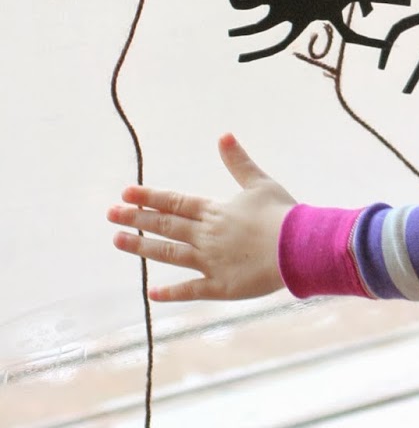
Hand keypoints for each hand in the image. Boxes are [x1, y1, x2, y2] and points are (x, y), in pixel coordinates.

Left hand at [108, 134, 291, 301]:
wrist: (298, 247)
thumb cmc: (283, 214)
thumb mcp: (260, 183)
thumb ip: (239, 162)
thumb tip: (223, 135)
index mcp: (215, 210)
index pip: (174, 202)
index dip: (149, 197)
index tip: (125, 193)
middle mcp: (206, 235)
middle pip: (165, 225)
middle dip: (135, 219)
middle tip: (111, 215)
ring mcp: (210, 262)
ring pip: (169, 254)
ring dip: (142, 247)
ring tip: (119, 242)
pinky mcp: (220, 286)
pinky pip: (190, 289)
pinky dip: (171, 292)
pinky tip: (151, 293)